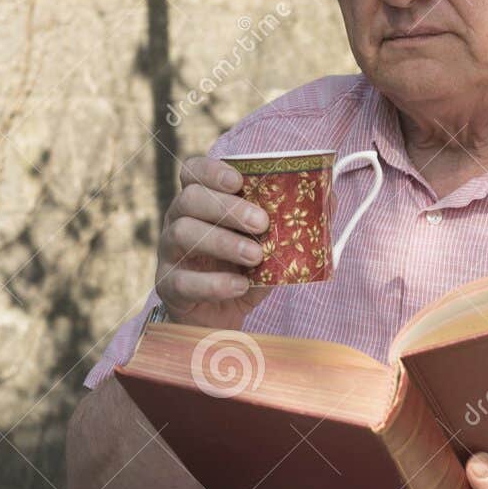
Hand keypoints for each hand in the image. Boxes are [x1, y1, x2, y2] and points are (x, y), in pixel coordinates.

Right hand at [156, 156, 270, 328]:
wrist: (218, 318)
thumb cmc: (240, 271)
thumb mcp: (262, 246)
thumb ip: (280, 230)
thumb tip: (320, 210)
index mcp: (199, 203)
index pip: (193, 172)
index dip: (211, 171)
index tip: (239, 181)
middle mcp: (178, 221)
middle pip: (190, 199)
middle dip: (227, 207)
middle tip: (262, 223)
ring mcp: (169, 253)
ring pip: (183, 233)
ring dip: (223, 242)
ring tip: (255, 255)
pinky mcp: (167, 285)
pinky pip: (184, 281)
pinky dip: (215, 283)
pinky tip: (241, 285)